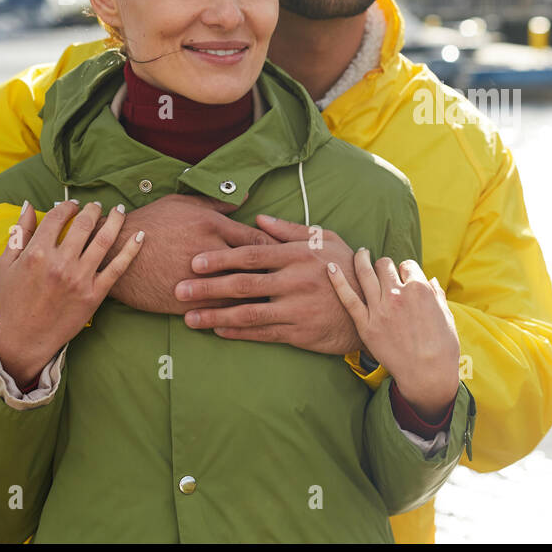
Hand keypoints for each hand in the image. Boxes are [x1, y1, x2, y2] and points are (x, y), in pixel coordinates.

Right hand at [0, 200, 143, 388]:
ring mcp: (80, 279)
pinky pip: (118, 268)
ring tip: (119, 211)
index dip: (68, 206)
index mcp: (37, 254)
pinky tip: (140, 235)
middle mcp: (60, 264)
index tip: (74, 205)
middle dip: (93, 210)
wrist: (25, 338)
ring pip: (104, 240)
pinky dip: (131, 249)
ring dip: (115, 221)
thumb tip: (29, 205)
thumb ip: (19, 233)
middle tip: (97, 206)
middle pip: (85, 225)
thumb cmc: (13, 301)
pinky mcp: (95, 294)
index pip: (58, 218)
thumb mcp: (7, 265)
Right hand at [101, 194, 273, 313]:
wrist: (112, 251)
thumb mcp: (182, 204)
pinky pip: (217, 310)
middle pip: (256, 268)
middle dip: (274, 276)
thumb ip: (216, 203)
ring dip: (257, 299)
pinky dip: (232, 314)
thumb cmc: (150, 222)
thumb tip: (245, 200)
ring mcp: (198, 279)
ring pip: (240, 293)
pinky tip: (244, 317)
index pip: (258, 239)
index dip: (276, 249)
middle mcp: (210, 251)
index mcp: (212, 225)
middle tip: (289, 283)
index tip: (285, 257)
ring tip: (273, 303)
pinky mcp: (186, 300)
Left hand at [179, 215, 362, 355]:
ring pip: (248, 313)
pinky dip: (238, 333)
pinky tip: (218, 332)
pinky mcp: (300, 332)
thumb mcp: (325, 239)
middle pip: (243, 284)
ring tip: (189, 318)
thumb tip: (259, 218)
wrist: (372, 307)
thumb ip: (290, 229)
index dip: (221, 258)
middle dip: (207, 287)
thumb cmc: (345, 268)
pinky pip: (263, 333)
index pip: (252, 254)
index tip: (194, 261)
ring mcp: (297, 308)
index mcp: (298, 255)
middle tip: (179, 290)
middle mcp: (296, 280)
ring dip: (215, 316)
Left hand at [325, 250, 459, 418]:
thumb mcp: (447, 316)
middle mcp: (398, 294)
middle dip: (385, 265)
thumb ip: (437, 295)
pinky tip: (330, 267)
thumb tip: (432, 281)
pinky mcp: (366, 325)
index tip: (404, 277)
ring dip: (361, 260)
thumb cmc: (443, 348)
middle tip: (383, 269)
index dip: (406, 270)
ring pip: (366, 273)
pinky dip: (337, 281)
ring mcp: (380, 309)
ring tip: (360, 254)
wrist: (427, 374)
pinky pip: (348, 298)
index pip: (408, 265)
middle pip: (385, 265)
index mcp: (420, 289)